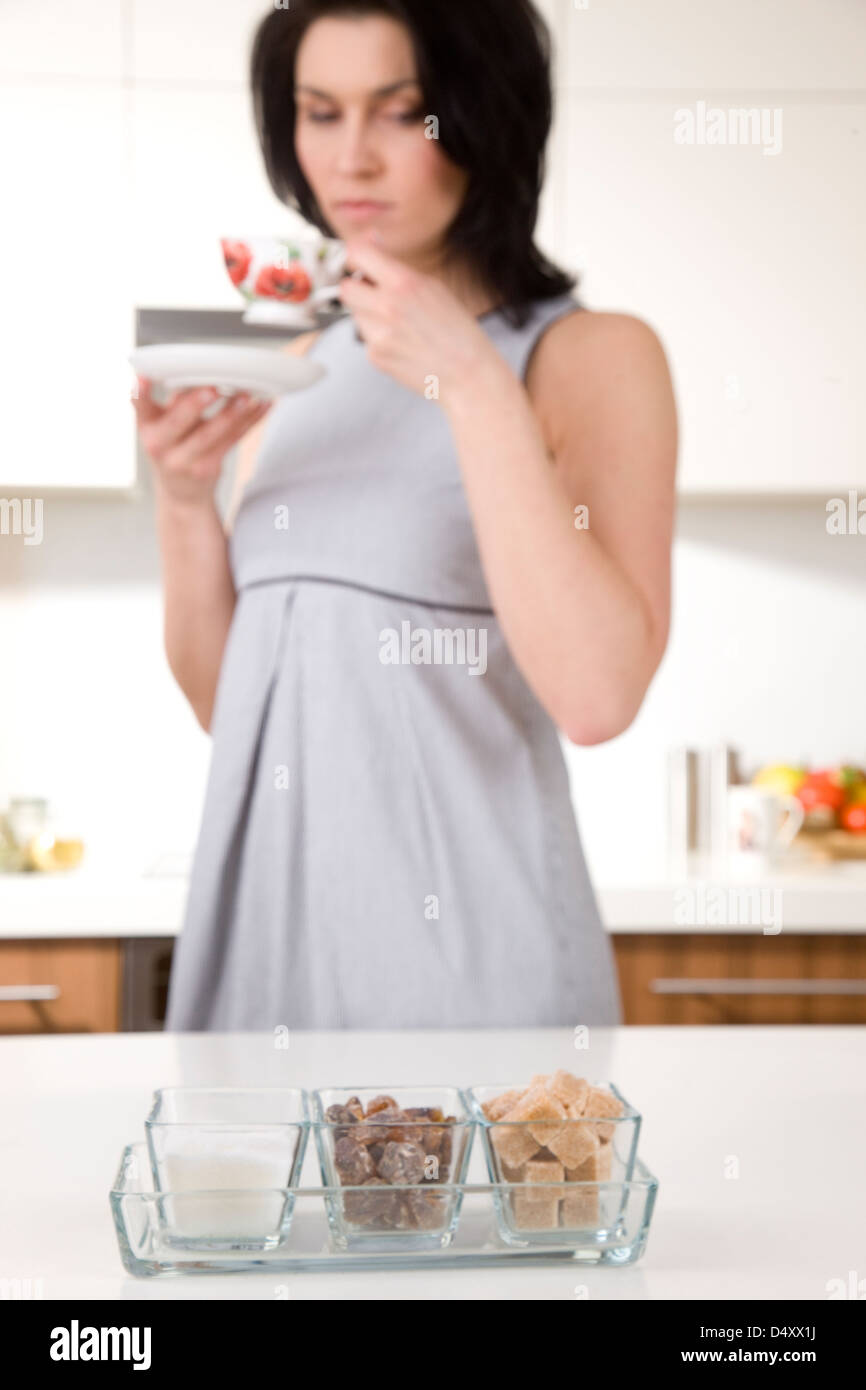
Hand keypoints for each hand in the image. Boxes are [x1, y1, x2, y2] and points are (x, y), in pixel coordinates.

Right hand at [132, 379, 270, 504]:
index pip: (140, 406)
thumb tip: (199, 367)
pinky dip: (250, 421)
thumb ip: (175, 400)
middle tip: (212, 388)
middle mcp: (160, 445)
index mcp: (147, 427)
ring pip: (210, 434)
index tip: (143, 377)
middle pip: (178, 422)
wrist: (182, 492)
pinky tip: (262, 406)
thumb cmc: (173, 446)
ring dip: (231, 413)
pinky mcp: (208, 467)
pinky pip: (232, 440)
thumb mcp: (162, 424)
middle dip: (195, 404)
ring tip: (246, 396)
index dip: (139, 392)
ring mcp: (184, 460)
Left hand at [337, 236, 501, 402]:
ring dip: (369, 314)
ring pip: (355, 314)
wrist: (467, 373)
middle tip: (373, 294)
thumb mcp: (433, 287)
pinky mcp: (375, 356)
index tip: (360, 260)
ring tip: (399, 324)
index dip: (356, 256)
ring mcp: (379, 333)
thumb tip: (372, 245)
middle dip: (357, 288)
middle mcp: (387, 306)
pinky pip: (366, 338)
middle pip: (346, 288)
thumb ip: (398, 268)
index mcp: (404, 283)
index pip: (357, 254)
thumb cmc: (458, 331)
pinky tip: (402, 342)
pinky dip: (378, 337)